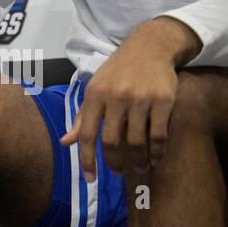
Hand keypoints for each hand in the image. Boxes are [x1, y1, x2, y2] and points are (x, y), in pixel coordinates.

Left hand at [61, 18, 196, 180]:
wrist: (149, 46)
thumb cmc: (118, 71)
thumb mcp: (95, 88)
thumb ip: (82, 117)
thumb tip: (65, 142)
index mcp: (94, 95)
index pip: (86, 134)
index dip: (87, 160)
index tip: (90, 180)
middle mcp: (114, 97)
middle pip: (111, 141)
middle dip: (115, 163)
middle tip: (119, 172)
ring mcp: (139, 99)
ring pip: (136, 142)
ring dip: (138, 161)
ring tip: (140, 167)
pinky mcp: (162, 100)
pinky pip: (158, 134)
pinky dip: (157, 152)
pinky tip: (156, 158)